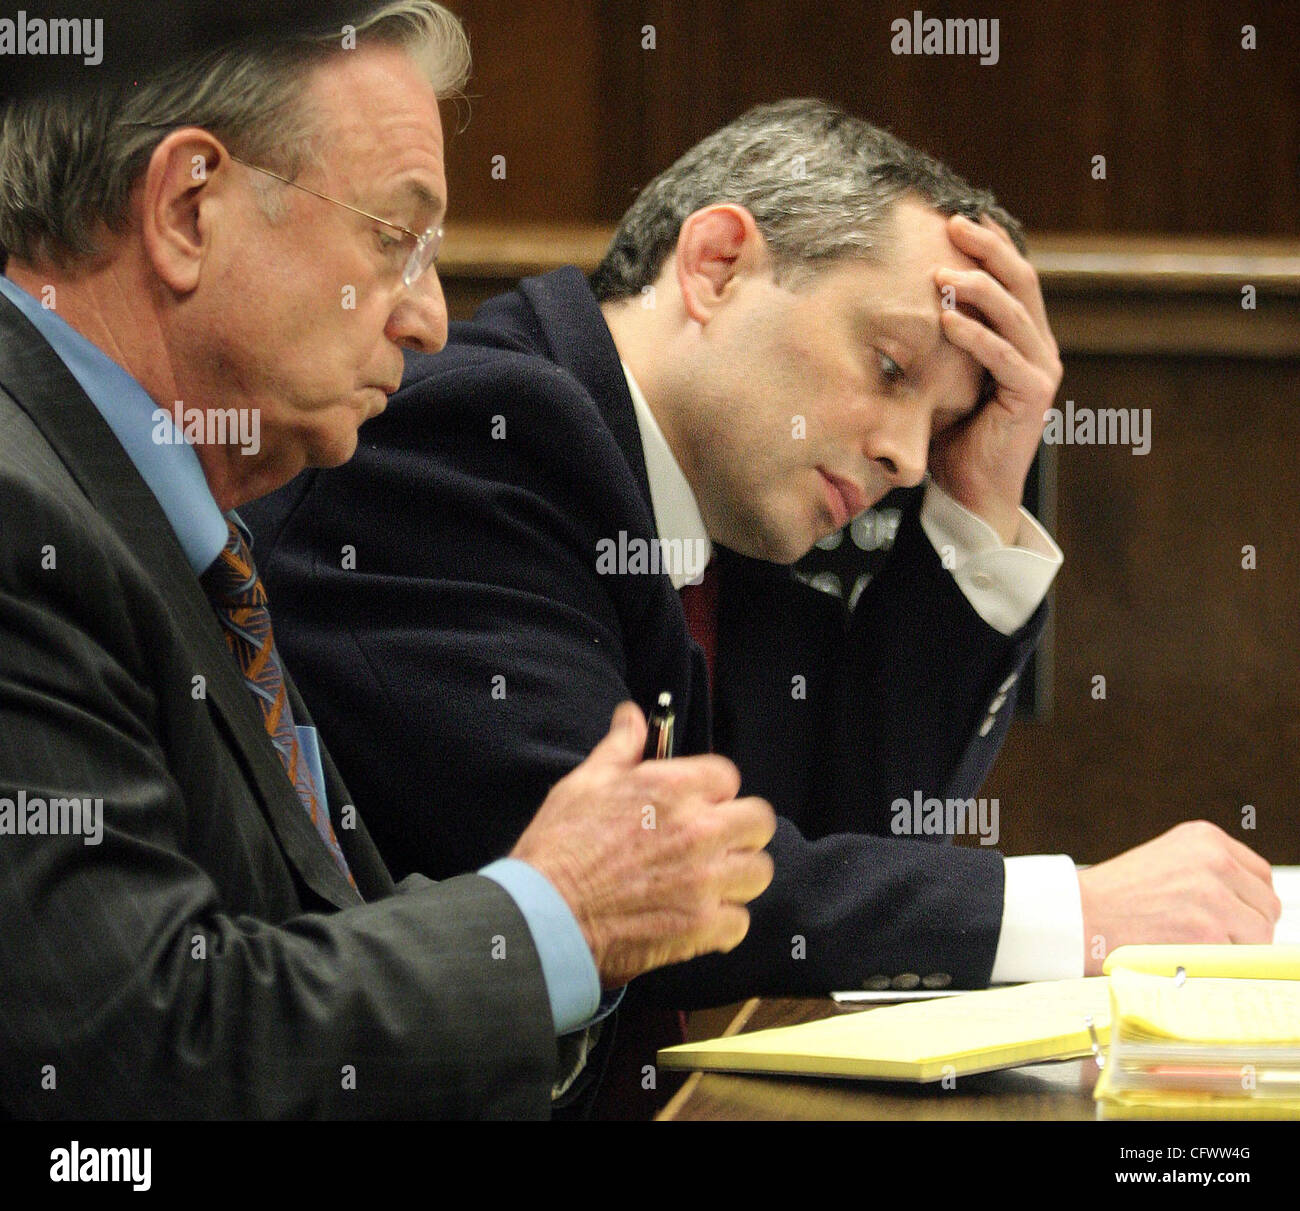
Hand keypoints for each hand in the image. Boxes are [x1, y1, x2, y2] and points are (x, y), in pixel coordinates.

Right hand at [511, 702, 776, 987]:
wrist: (545, 916)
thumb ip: (620, 746)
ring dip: (737, 875)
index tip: (697, 803)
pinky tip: (697, 915)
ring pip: (758, 872)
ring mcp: (704, 881)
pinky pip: (739, 923)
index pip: (728, 775)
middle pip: (759, 821)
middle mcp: (699, 831)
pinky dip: (722, 922)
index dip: (713, 789)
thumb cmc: (560, 846)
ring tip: (710, 880)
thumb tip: (632, 715)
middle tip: (715, 840)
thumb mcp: (585, 782)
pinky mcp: (701, 927)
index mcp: (673, 788)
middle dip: (741, 828)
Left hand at [929, 214, 1063, 543]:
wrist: (971, 491)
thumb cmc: (953, 436)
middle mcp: (1039, 347)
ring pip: (1014, 311)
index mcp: (1022, 338)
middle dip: (988, 248)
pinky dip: (975, 334)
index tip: (960, 217)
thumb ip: (941, 341)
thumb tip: (902, 301)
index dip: (991, 244)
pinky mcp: (1032, 395)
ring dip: (977, 286)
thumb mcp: (944, 376)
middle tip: (954, 223)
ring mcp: (1040, 369)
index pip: (1012, 278)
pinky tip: (946, 318)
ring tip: (941, 270)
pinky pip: (1003, 355)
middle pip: (1020, 281)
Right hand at [1078, 821, 1279, 975]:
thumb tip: (1248, 906)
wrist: (1078, 913)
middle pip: (1266, 906)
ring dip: (1235, 947)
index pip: (1259, 875)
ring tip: (1195, 946)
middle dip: (1247, 927)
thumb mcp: (1166, 860)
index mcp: (1205, 837)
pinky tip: (1187, 955)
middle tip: (1213, 939)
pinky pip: (1240, 957)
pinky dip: (1218, 964)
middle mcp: (1214, 859)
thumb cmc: (1115, 895)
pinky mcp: (1207, 930)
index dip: (1248, 902)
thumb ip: (1208, 872)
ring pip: (1260, 935)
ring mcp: (1213, 894)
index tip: (1232, 918)